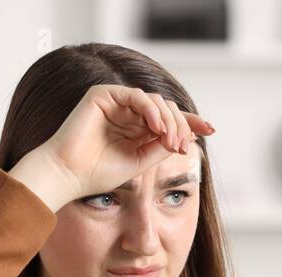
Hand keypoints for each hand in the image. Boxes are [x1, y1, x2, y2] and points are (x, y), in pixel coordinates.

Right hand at [9, 84, 214, 210]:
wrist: (70, 176)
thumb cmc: (99, 174)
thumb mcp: (140, 163)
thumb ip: (161, 147)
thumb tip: (185, 137)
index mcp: (137, 129)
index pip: (169, 119)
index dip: (191, 122)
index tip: (212, 129)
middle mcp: (128, 113)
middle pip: (167, 108)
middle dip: (181, 124)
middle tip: (184, 146)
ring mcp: (116, 102)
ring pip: (155, 101)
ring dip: (169, 120)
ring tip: (172, 141)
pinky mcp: (103, 95)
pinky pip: (137, 97)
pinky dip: (151, 110)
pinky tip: (158, 128)